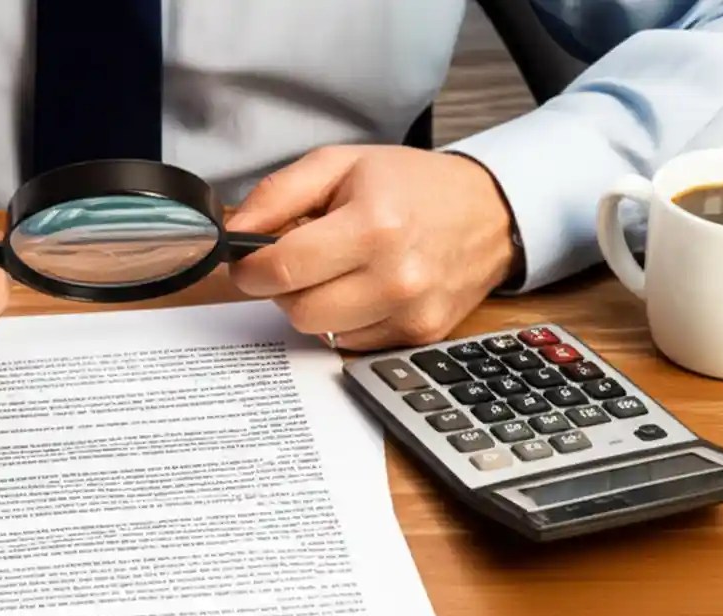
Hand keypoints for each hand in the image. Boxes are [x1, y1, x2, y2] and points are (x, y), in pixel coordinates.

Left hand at [227, 146, 518, 349]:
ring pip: (320, 332)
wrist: (488, 212)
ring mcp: (412, 313)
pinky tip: (364, 288)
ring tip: (336, 270)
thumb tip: (234, 233)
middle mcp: (396, 278)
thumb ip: (276, 195)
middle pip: (297, 311)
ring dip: (314, 304)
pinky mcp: (421, 337)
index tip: (247, 261)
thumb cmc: (410, 185)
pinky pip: (351, 343)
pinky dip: (346, 319)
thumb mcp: (339, 164)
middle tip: (299, 260)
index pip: (281, 270)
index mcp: (373, 226)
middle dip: (284, 287)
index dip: (249, 269)